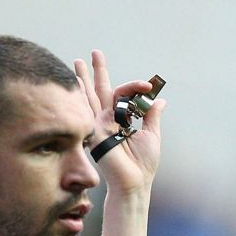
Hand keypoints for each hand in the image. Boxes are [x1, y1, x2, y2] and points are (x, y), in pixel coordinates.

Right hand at [75, 49, 165, 196]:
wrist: (134, 182)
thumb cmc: (142, 165)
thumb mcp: (151, 134)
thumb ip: (151, 115)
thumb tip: (160, 100)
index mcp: (122, 121)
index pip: (125, 96)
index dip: (136, 87)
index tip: (149, 85)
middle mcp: (108, 121)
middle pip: (102, 91)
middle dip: (98, 72)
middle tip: (94, 53)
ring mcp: (99, 124)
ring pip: (91, 96)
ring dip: (84, 78)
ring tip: (77, 61)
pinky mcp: (95, 130)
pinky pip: (90, 108)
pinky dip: (82, 94)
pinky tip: (75, 81)